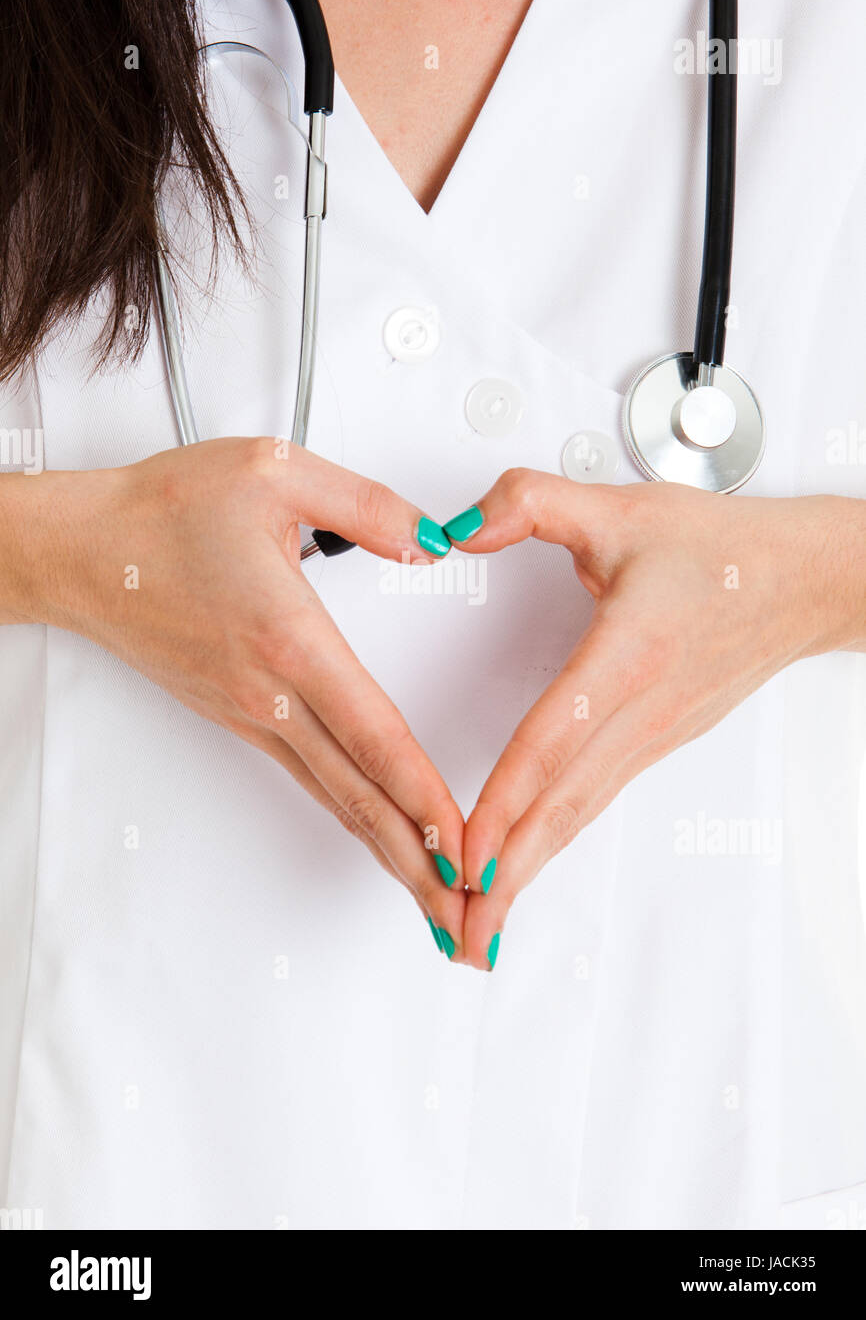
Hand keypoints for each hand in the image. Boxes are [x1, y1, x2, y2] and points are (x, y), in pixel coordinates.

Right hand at [10, 437, 467, 948]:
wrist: (84, 552)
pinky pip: (309, 777)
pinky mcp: (238, 715)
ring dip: (389, 850)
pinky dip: (353, 814)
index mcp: (288, 637)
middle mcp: (270, 692)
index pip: (374, 733)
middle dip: (419, 861)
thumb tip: (433, 540)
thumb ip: (367, 505)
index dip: (424, 795)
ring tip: (433, 895)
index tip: (464, 844)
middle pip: (359, 793)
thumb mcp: (274, 472)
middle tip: (464, 915)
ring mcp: (251, 713)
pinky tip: (377, 831)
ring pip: (334, 796)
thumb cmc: (164, 513)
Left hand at [445, 472, 863, 970]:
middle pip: (561, 808)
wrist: (806, 581)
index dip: (502, 804)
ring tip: (482, 926)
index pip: (551, 744)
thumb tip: (455, 526)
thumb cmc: (723, 550)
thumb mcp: (618, 508)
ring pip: (578, 815)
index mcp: (626, 658)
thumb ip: (528, 503)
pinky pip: (594, 802)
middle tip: (460, 935)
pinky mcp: (657, 743)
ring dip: (528, 873)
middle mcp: (640, 713)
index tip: (463, 858)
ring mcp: (653, 737)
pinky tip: (526, 865)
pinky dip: (553, 842)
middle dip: (506, 877)